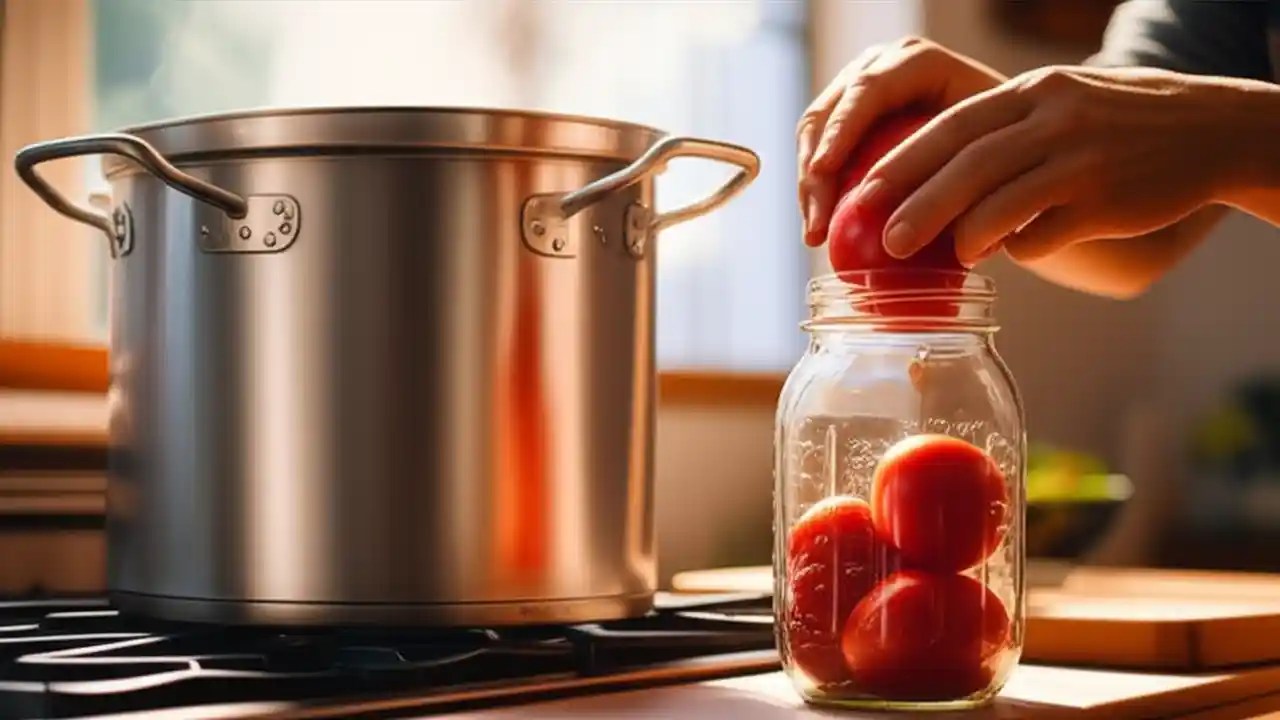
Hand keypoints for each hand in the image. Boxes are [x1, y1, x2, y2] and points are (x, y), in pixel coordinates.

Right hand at [797, 37, 1005, 246]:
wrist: (1003, 133)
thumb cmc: (1006, 142)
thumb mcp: (994, 152)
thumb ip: (969, 180)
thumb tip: (939, 232)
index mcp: (918, 62)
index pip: (868, 89)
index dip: (841, 130)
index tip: (824, 172)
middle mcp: (880, 68)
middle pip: (828, 113)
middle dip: (815, 172)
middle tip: (817, 225)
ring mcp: (858, 92)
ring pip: (813, 135)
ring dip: (809, 188)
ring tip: (815, 236)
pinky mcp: (847, 121)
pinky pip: (818, 153)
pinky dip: (817, 191)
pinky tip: (821, 231)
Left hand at [862, 65, 1279, 265]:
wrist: (1211, 129)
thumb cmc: (1117, 122)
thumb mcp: (1059, 102)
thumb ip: (1002, 132)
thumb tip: (928, 179)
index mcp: (1032, 92)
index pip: (951, 127)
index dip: (903, 164)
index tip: (864, 194)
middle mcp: (1053, 120)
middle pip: (967, 166)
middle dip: (917, 206)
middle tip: (885, 243)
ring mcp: (1082, 161)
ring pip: (1003, 203)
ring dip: (966, 236)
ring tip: (952, 256)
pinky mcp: (1108, 203)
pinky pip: (1045, 235)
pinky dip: (1021, 249)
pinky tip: (1017, 251)